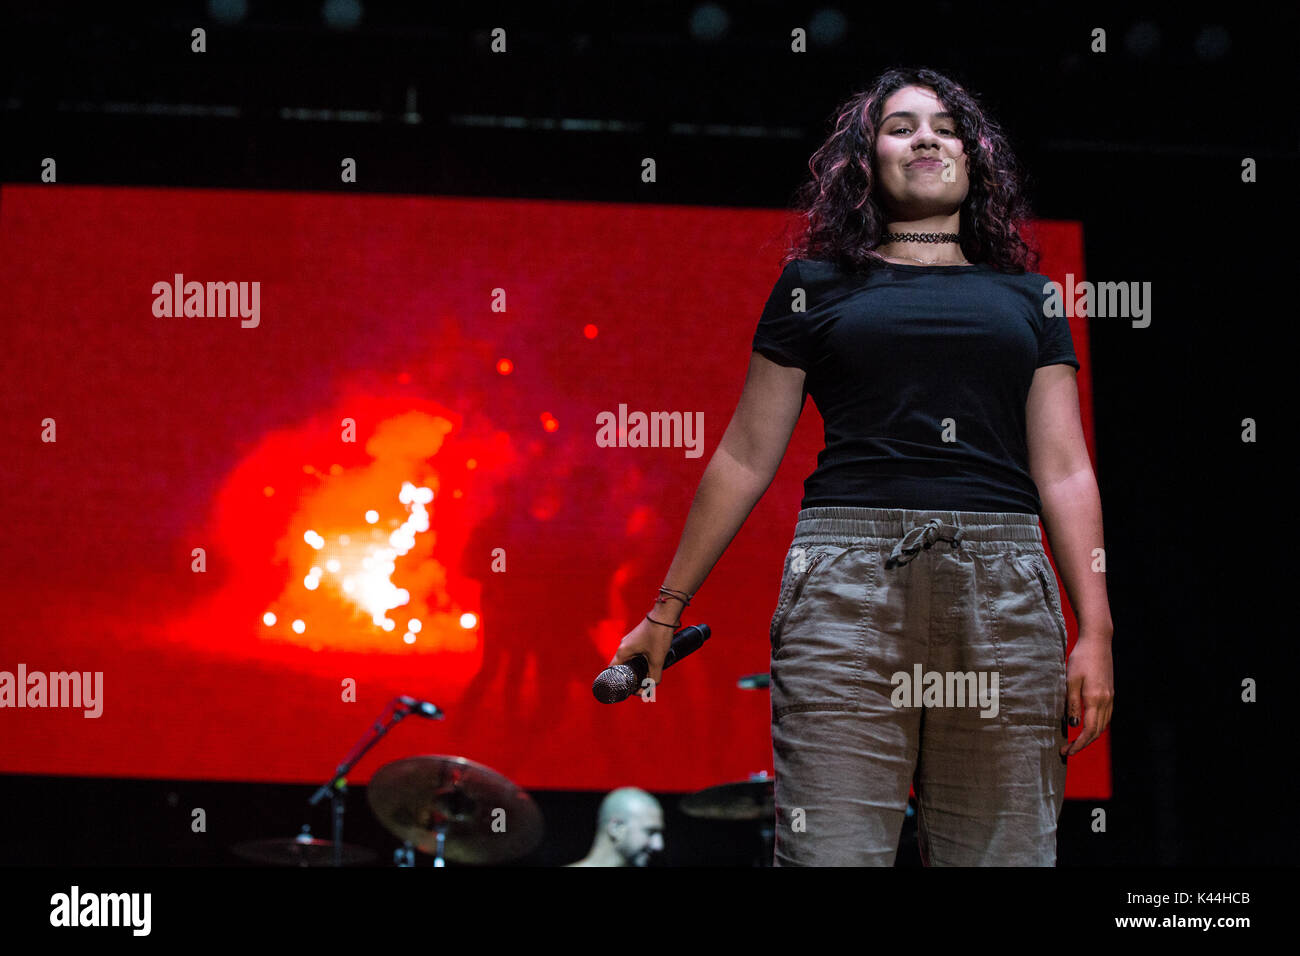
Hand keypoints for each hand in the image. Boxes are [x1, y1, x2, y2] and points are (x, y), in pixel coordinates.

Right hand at [609, 616, 675, 688]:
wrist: (664, 615)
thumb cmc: (658, 635)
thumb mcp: (657, 659)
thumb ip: (655, 676)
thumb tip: (652, 686)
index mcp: (622, 652)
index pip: (612, 671)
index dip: (619, 683)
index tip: (629, 691)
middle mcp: (623, 646)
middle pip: (621, 667)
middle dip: (630, 678)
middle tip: (639, 687)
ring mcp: (630, 642)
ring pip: (629, 660)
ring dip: (636, 670)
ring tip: (646, 678)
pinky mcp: (637, 639)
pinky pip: (634, 654)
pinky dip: (639, 662)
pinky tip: (649, 665)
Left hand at [1062, 630, 1113, 756]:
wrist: (1098, 642)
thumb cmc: (1080, 659)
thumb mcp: (1070, 680)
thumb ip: (1071, 703)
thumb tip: (1072, 725)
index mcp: (1095, 699)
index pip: (1089, 730)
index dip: (1078, 744)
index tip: (1067, 752)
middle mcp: (1106, 701)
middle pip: (1097, 731)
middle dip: (1083, 744)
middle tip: (1066, 751)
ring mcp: (1110, 697)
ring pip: (1103, 726)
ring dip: (1090, 737)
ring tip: (1075, 742)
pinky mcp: (1110, 693)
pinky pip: (1105, 717)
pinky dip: (1096, 726)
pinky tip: (1086, 726)